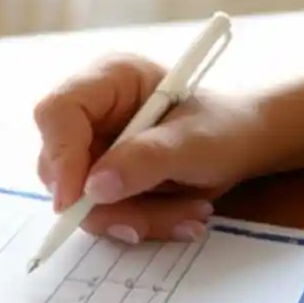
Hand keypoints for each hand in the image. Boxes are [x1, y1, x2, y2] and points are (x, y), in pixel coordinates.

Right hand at [34, 54, 267, 242]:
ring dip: (133, 217)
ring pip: (81, 198)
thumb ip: (146, 161)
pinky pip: (101, 211)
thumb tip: (94, 189)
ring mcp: (92, 145)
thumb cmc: (226, 128)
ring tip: (189, 216)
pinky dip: (140, 221)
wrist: (246, 144)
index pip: (57, 113)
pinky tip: (180, 216)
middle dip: (106, 203)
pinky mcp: (101, 177)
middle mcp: (91, 111)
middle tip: (149, 223)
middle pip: (60, 164)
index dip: (61, 156)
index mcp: (109, 79)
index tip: (78, 200)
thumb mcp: (195, 143)